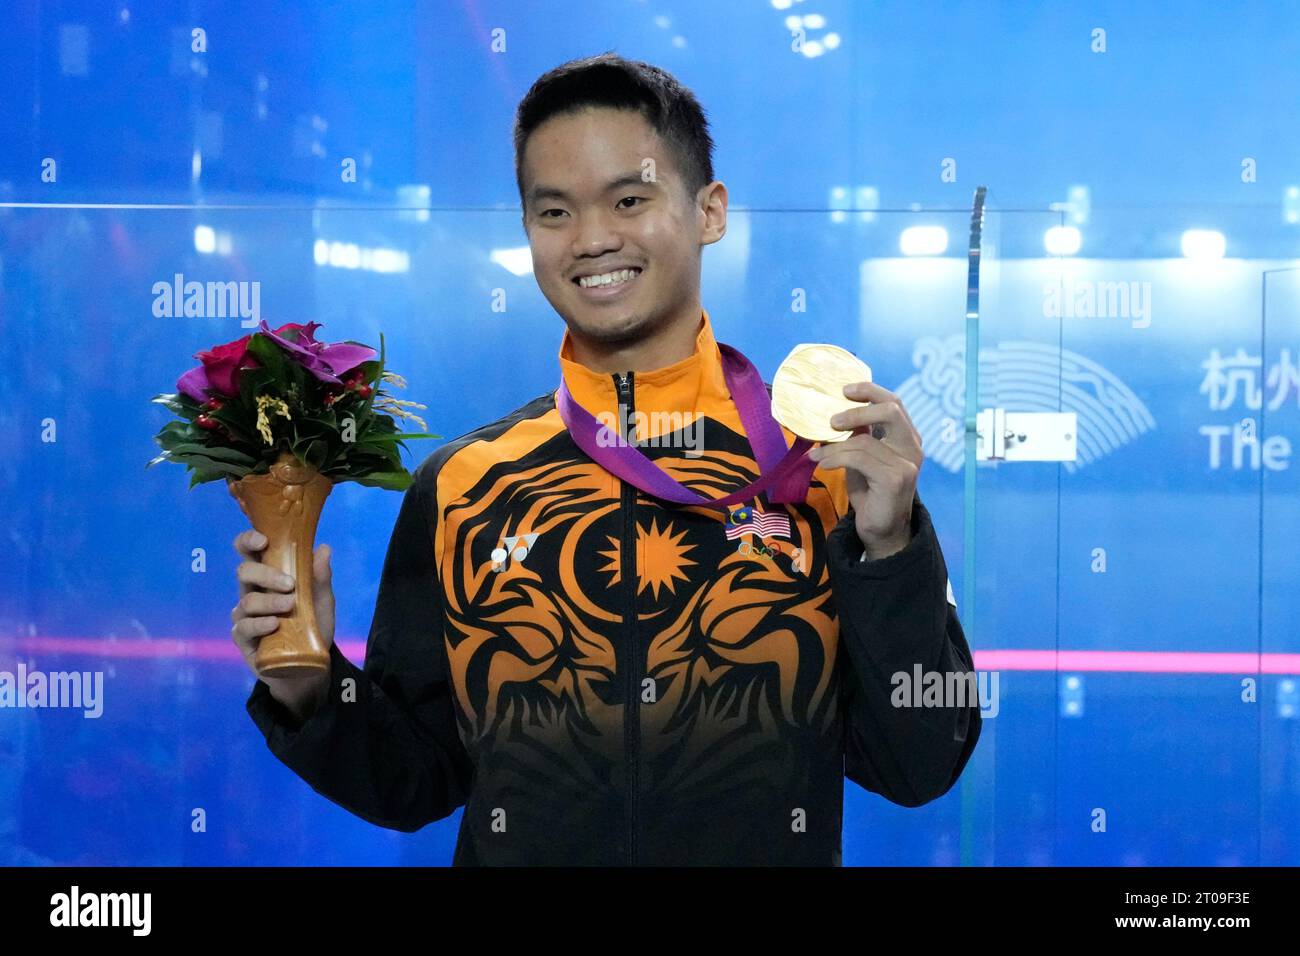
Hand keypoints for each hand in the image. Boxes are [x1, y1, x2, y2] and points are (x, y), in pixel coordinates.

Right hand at [231, 530, 335, 722]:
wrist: (310, 666)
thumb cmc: (312, 625)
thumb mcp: (322, 600)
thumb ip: (321, 577)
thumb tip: (324, 548)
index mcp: (268, 576)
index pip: (249, 552)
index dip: (249, 541)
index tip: (262, 540)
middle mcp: (252, 591)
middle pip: (244, 572)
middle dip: (265, 574)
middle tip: (290, 584)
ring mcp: (245, 615)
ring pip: (246, 600)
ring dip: (269, 601)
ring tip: (290, 606)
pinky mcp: (243, 639)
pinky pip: (243, 627)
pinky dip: (259, 624)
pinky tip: (274, 625)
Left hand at [806, 381, 922, 558]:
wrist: (882, 529)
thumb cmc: (871, 492)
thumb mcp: (862, 457)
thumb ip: (858, 435)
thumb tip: (833, 413)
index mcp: (906, 437)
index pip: (894, 402)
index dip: (870, 390)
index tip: (844, 390)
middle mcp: (912, 446)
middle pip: (891, 410)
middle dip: (858, 409)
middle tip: (832, 421)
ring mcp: (907, 463)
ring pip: (866, 440)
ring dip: (835, 445)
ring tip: (817, 453)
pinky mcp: (896, 479)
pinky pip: (860, 458)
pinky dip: (836, 458)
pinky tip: (824, 464)